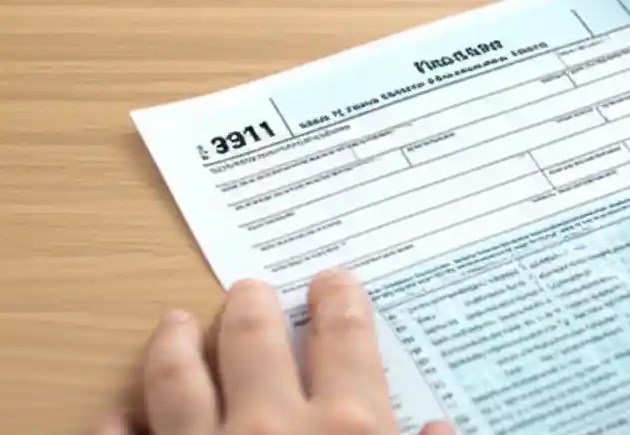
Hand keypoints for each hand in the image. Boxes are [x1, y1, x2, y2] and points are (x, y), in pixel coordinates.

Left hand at [89, 269, 454, 434]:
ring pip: (176, 375)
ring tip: (175, 323)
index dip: (338, 298)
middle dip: (251, 303)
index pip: (345, 335)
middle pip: (254, 336)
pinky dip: (119, 425)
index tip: (332, 280)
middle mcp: (274, 425)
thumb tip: (439, 426)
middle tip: (249, 288)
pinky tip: (119, 412)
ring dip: (175, 343)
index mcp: (350, 426)